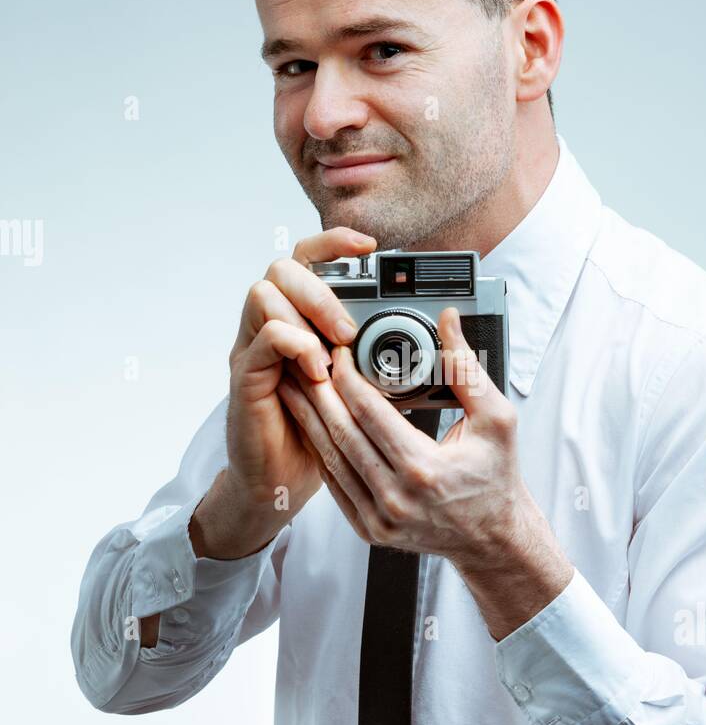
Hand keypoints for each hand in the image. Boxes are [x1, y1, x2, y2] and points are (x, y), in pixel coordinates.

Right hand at [194, 228, 377, 559]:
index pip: (309, 259)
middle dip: (322, 285)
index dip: (334, 243)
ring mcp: (255, 348)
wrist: (287, 481)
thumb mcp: (367, 385)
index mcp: (303, 319)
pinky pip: (263, 340)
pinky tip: (317, 370)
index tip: (369, 246)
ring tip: (337, 347)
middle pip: (283, 267)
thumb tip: (440, 330)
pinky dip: (293, 346)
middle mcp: (273, 325)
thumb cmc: (327, 432)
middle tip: (352, 325)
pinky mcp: (246, 377)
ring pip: (264, 294)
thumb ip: (387, 352)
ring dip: (306, 314)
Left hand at [276, 306, 532, 568]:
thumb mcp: (497, 420)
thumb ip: (467, 369)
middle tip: (305, 363)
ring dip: (309, 420)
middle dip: (318, 392)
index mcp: (423, 469)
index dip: (348, 377)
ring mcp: (379, 518)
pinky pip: (335, 485)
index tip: (341, 354)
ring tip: (296, 389)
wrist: (493, 538)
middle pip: (341, 433)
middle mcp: (396, 498)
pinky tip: (311, 428)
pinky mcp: (369, 529)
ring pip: (331, 459)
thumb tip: (449, 322)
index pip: (369, 412)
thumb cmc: (496, 479)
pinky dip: (322, 452)